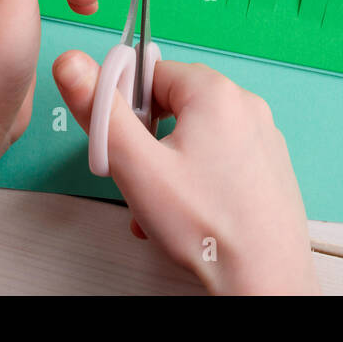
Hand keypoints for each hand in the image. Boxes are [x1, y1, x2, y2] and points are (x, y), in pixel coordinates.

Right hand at [52, 52, 318, 294]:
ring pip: (196, 137)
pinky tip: (185, 213)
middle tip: (135, 176)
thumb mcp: (137, 166)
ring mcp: (263, 137)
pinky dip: (196, 179)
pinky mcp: (269, 167)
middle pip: (175, 105)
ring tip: (156, 206)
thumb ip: (102, 111)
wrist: (263, 276)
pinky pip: (220, 158)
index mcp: (216, 94)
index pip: (153, 73)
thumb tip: (73, 65)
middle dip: (145, 140)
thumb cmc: (208, 226)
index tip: (115, 140)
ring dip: (167, 166)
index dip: (125, 106)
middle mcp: (247, 107)